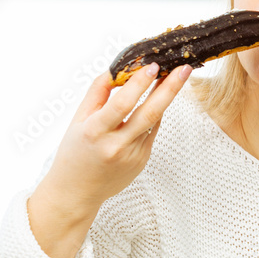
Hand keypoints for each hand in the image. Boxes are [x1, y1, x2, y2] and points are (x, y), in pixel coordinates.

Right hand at [37, 61, 192, 213]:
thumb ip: (97, 93)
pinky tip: (158, 98)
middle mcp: (116, 146)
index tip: (153, 66)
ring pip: (154, 121)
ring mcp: (132, 155)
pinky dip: (155, 113)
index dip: (139, 84)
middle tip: (184, 69)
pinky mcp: (142, 160)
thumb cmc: (74, 152)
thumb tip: (117, 69)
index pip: (121, 105)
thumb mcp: (78, 120)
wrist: (77, 191)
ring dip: (166, 97)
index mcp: (95, 132)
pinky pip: (152, 131)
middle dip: (169, 89)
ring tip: (177, 76)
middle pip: (149, 114)